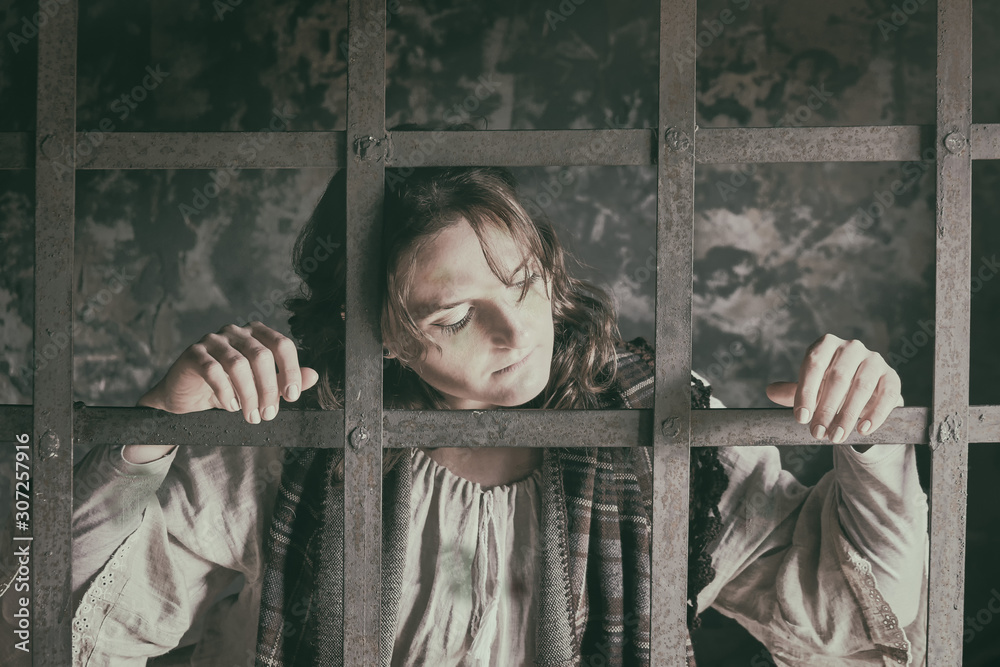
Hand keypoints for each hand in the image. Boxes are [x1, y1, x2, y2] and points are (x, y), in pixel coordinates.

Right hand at [139, 321, 318, 423]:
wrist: (187, 398)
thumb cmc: (228, 389)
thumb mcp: (260, 387)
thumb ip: (285, 380)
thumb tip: (314, 376)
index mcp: (257, 334)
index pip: (282, 344)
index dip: (291, 370)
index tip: (292, 396)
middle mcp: (236, 332)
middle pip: (262, 355)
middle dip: (269, 389)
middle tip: (269, 414)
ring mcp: (213, 340)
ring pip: (238, 364)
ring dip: (248, 395)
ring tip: (251, 416)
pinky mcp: (193, 353)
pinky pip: (213, 371)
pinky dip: (226, 392)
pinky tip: (231, 406)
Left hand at [765, 334, 903, 445]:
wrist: (862, 393)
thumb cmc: (828, 388)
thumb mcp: (809, 388)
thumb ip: (791, 391)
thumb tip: (770, 391)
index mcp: (825, 345)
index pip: (813, 365)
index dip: (806, 392)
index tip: (800, 418)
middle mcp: (851, 347)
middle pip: (838, 377)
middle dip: (826, 409)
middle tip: (818, 434)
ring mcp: (874, 359)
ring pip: (862, 387)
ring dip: (848, 415)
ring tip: (837, 437)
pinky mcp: (892, 376)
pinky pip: (886, 394)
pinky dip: (875, 414)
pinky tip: (863, 429)